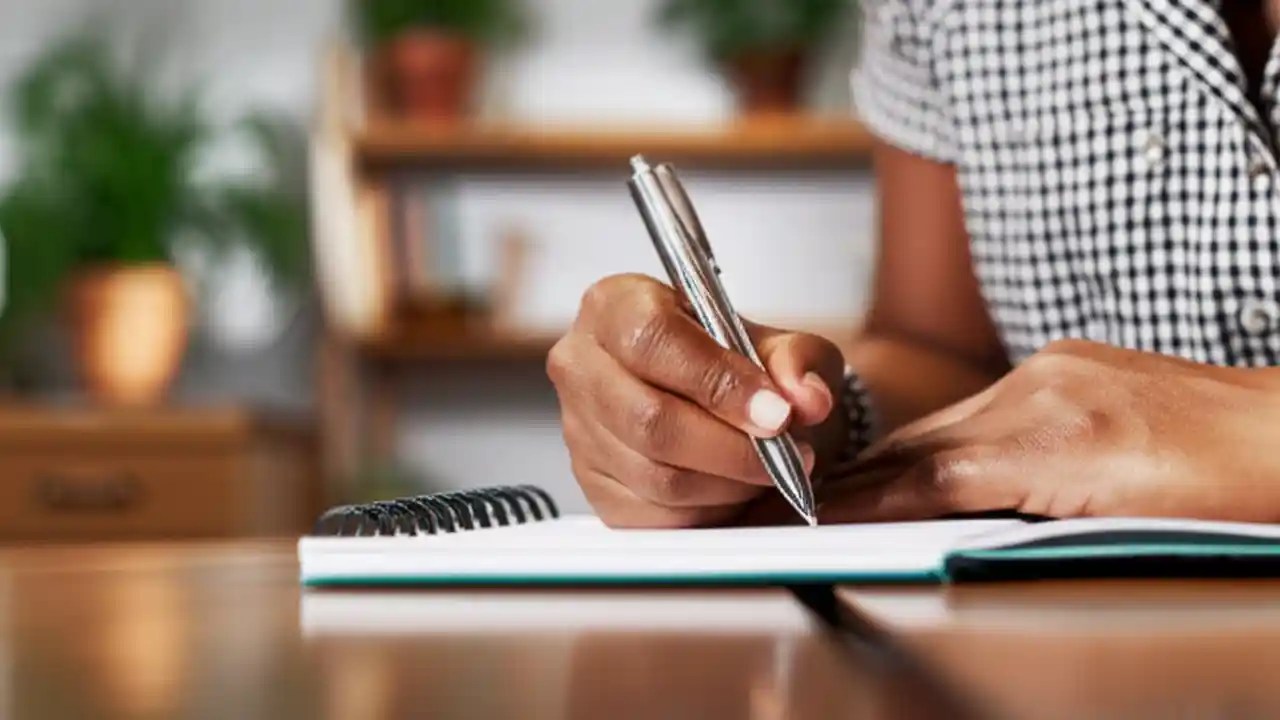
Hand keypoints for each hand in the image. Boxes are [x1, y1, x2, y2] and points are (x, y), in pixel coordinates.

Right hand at [548, 274, 847, 527]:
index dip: (718, 382)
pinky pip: (655, 515)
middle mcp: (581, 365)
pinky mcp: (593, 486)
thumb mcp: (776, 343)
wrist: (716, 400)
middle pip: (650, 419)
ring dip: (728, 482)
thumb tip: (805, 397)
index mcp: (614, 306)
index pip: (653, 341)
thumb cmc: (732, 362)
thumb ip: (796, 359)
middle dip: (732, 446)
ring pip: (656, 476)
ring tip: (767, 467)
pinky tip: (733, 487)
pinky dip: (709, 510)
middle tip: (786, 451)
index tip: (775, 413)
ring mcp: (578, 430)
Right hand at [814, 340, 1279, 522]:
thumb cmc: (1239, 497)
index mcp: (1061, 442)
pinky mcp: (1068, 361)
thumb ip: (1021, 527)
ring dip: (896, 457)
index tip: (815, 516)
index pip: (932, 479)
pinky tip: (928, 455)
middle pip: (924, 444)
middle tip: (806, 502)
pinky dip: (945, 437)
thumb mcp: (1122, 535)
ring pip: (948, 420)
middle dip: (857, 478)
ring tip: (850, 488)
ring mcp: (1057, 370)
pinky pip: (983, 404)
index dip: (864, 503)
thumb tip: (944, 530)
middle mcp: (1047, 392)